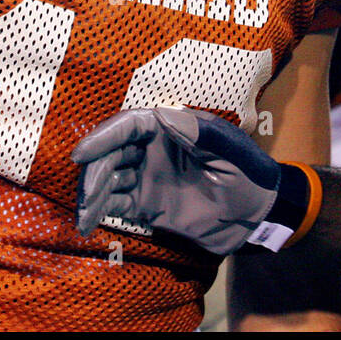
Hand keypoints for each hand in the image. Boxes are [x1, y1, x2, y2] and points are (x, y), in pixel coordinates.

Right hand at [72, 108, 282, 255]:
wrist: (258, 217)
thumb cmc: (249, 174)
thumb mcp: (232, 152)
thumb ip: (202, 135)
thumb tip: (164, 116)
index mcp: (172, 130)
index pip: (130, 125)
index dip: (103, 136)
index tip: (82, 153)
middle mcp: (154, 151)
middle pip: (112, 152)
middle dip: (94, 171)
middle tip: (86, 196)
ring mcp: (148, 178)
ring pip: (109, 178)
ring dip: (92, 193)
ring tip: (84, 216)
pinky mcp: (146, 206)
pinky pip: (116, 204)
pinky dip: (99, 211)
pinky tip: (87, 223)